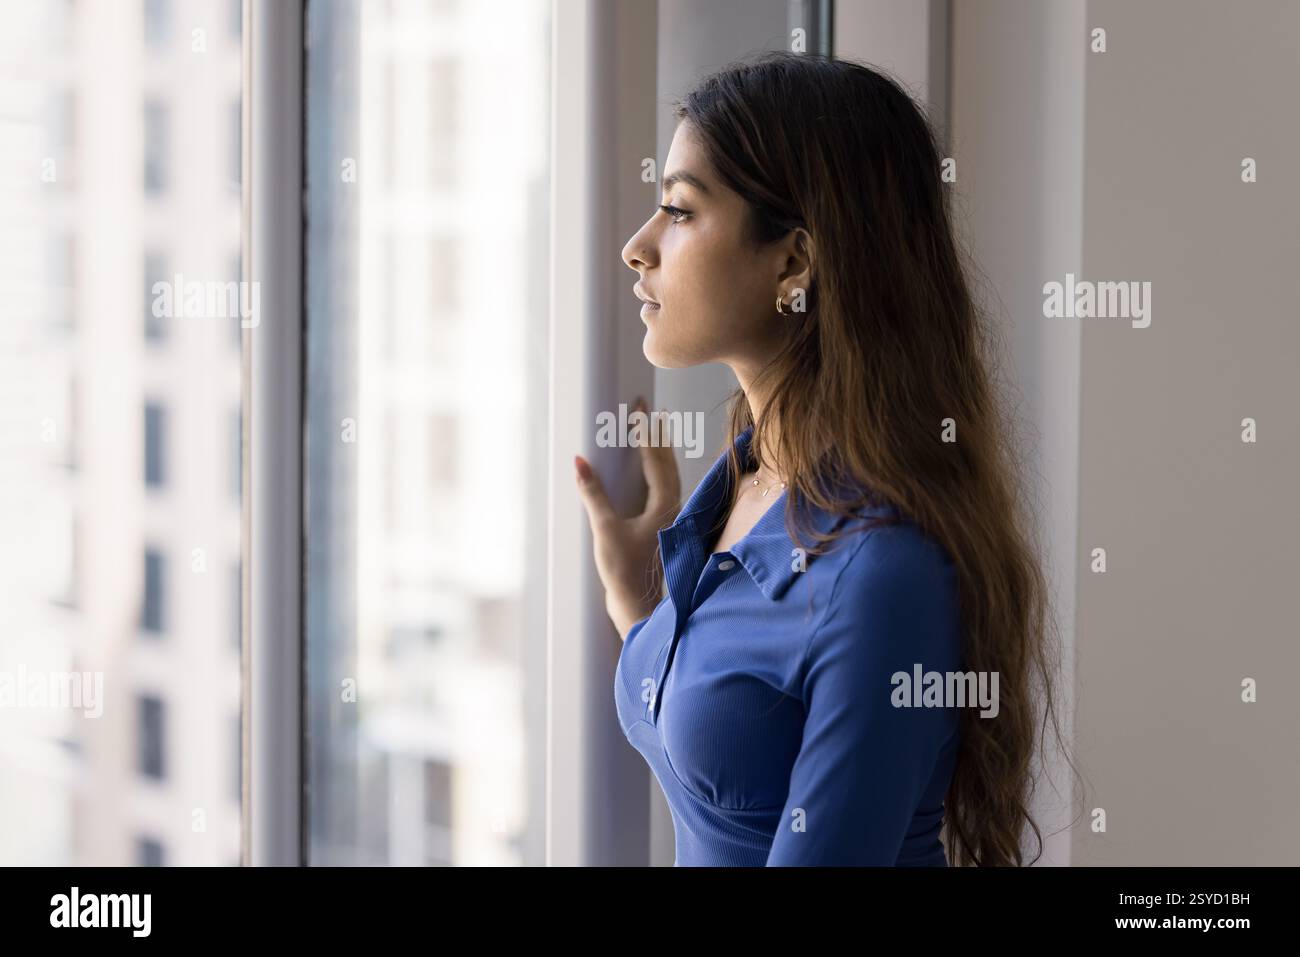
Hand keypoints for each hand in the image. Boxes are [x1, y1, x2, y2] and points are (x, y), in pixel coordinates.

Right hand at [574, 397, 681, 638]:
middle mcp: (675, 509)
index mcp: (666, 506)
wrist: (640, 609)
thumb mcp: (605, 530)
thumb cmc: (625, 573)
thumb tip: (579, 462)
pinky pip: (666, 491)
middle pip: (668, 464)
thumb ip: (593, 494)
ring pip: (670, 478)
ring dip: (661, 453)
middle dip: (658, 436)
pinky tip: (652, 471)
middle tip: (649, 411)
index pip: (656, 460)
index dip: (646, 434)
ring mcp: (672, 520)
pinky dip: (659, 473)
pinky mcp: (665, 530)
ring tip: (654, 431)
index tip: (639, 410)